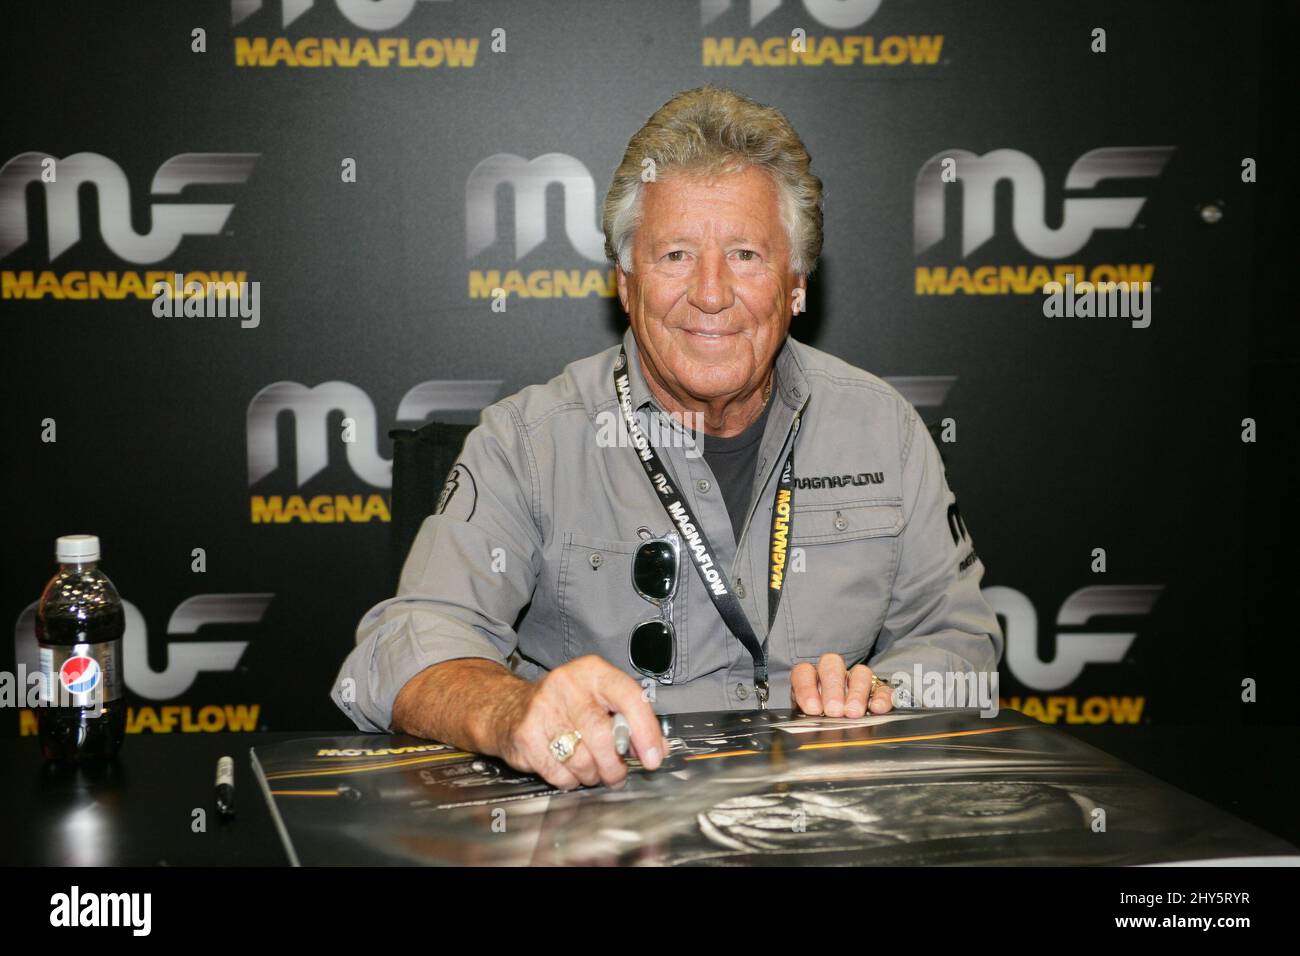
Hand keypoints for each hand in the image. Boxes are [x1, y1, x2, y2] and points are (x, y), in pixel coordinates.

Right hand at [493, 655, 665, 790]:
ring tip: (590, 768)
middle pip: (603, 736)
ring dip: (592, 775)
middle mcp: (567, 685)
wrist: (509, 707)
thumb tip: (657, 748)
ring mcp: (543, 709)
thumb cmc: (565, 705)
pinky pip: (559, 773)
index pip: (629, 697)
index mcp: (593, 672)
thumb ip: (630, 720)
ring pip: (582, 760)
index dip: (645, 731)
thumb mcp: (599, 700)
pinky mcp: (526, 734)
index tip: (653, 758)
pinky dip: (569, 780)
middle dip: (615, 765)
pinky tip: (568, 768)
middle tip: (617, 774)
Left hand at [790, 654, 893, 717]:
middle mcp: (834, 676)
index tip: (812, 708)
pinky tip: (876, 708)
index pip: (804, 672)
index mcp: (811, 681)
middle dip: (832, 687)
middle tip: (833, 710)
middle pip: (831, 665)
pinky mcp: (878, 692)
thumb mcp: (809, 723)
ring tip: (853, 712)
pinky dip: (881, 697)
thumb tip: (806, 720)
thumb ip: (804, 718)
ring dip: (857, 691)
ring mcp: (857, 681)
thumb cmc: (820, 726)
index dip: (806, 687)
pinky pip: (882, 689)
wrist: (842, 739)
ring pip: (859, 673)